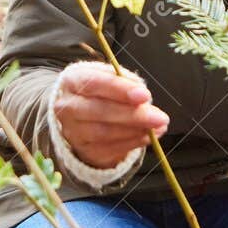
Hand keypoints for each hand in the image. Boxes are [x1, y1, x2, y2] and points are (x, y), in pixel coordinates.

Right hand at [54, 60, 168, 169]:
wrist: (81, 114)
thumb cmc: (100, 91)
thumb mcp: (109, 78)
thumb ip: (124, 82)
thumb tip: (142, 95)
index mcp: (72, 81)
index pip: (94, 83)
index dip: (120, 89)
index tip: (145, 95)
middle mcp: (67, 107)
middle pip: (99, 111)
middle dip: (133, 115)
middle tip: (160, 117)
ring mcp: (73, 131)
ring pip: (104, 132)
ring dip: (135, 130)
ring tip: (158, 126)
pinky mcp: (84, 150)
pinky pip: (109, 148)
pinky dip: (132, 143)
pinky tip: (148, 137)